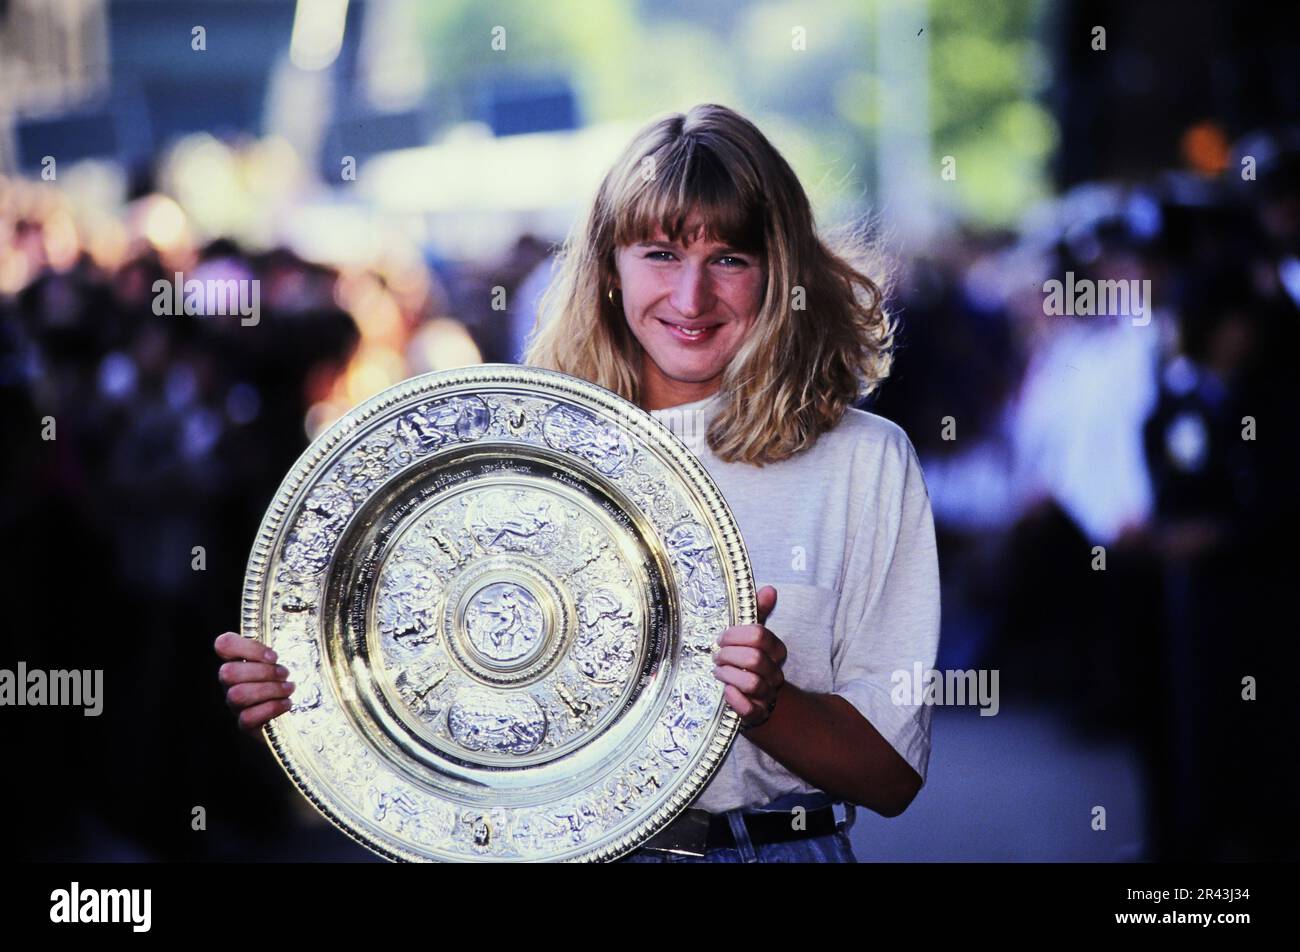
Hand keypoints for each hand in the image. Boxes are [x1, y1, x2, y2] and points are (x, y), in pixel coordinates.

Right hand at [214, 631, 294, 733]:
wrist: (296, 715)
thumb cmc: (288, 681)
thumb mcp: (287, 658)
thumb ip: (281, 644)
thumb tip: (294, 623)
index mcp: (238, 660)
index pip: (223, 644)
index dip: (246, 648)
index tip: (273, 656)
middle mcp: (231, 682)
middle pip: (227, 672)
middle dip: (262, 672)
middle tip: (285, 673)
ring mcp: (235, 704)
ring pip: (237, 695)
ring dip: (268, 690)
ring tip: (289, 688)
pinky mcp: (245, 725)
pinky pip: (247, 718)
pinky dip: (271, 709)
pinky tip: (287, 704)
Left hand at [713, 585, 786, 728]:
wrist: (758, 699)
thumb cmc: (748, 660)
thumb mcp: (752, 636)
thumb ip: (758, 612)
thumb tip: (770, 589)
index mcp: (775, 651)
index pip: (760, 636)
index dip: (736, 634)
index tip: (721, 637)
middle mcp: (774, 673)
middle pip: (755, 659)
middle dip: (729, 654)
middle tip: (716, 654)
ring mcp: (767, 695)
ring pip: (752, 683)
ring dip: (729, 675)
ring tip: (718, 671)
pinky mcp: (756, 714)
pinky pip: (749, 709)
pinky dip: (735, 699)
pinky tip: (726, 691)